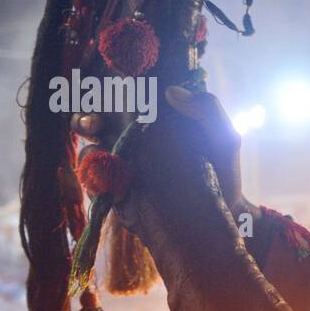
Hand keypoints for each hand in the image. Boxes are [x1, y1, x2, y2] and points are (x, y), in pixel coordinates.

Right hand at [70, 87, 245, 214]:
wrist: (221, 219)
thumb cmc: (224, 175)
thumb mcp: (223, 139)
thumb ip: (207, 110)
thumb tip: (173, 91)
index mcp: (159, 124)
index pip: (127, 100)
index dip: (114, 92)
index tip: (113, 92)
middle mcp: (137, 142)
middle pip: (100, 121)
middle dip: (89, 116)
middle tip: (94, 122)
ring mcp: (125, 166)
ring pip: (91, 146)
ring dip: (85, 142)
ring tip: (94, 142)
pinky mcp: (117, 191)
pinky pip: (94, 179)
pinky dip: (91, 173)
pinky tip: (102, 174)